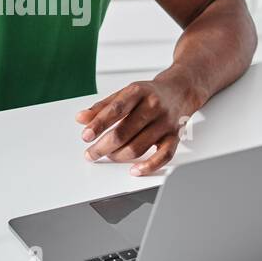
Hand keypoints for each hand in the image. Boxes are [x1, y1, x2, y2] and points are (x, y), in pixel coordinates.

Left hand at [75, 70, 198, 175]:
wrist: (180, 91)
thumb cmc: (149, 93)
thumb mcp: (124, 93)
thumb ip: (102, 107)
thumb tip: (81, 118)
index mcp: (138, 92)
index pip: (115, 110)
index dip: (99, 124)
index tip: (86, 136)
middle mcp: (153, 106)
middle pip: (124, 132)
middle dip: (103, 147)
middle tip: (91, 153)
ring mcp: (165, 123)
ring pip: (138, 147)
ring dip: (118, 156)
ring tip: (108, 155)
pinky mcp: (175, 137)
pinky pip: (164, 156)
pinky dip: (148, 166)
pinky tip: (134, 170)